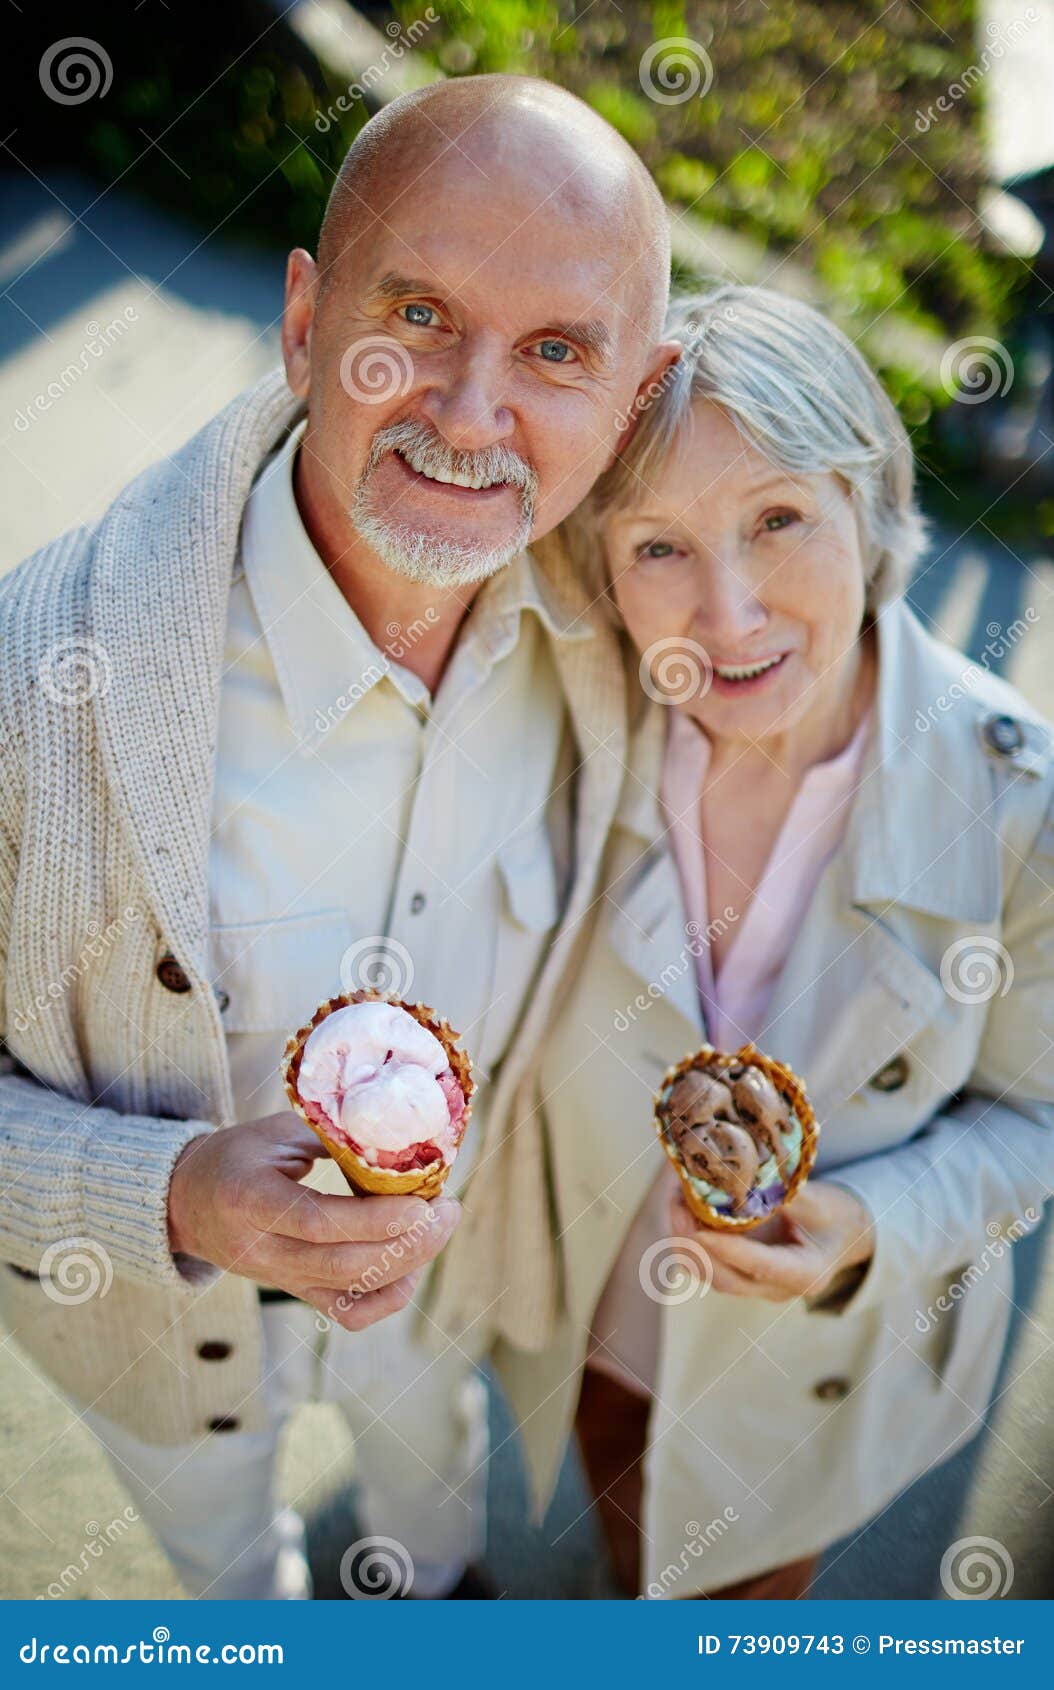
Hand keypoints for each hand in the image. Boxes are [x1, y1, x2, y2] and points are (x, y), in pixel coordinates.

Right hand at [167, 1112, 460, 1331]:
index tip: (422, 1202)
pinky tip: (411, 1265)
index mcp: (250, 1200)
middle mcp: (262, 1251)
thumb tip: (397, 1132)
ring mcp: (278, 1279)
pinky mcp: (293, 1292)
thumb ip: (330, 1135)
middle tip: (449, 1210)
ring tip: (439, 1227)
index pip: (318, 1222)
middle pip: (343, 1264)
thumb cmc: (237, 1156)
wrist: (187, 1202)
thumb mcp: (273, 1132)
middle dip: (409, 1243)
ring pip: (351, 1293)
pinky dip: (387, 1298)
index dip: (375, 1219)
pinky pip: (346, 1314)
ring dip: (406, 1266)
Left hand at [669, 1180, 874, 1302]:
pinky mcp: (741, 1273)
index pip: (761, 1267)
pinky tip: (681, 1208)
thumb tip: (748, 1179)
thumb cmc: (836, 1217)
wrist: (842, 1235)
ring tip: (674, 1202)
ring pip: (712, 1275)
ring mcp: (756, 1285)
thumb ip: (787, 1196)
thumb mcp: (823, 1203)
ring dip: (686, 1242)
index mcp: (805, 1275)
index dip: (729, 1250)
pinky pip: (709, 1265)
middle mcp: (776, 1289)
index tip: (701, 1229)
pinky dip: (690, 1241)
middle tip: (677, 1206)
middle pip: (728, 1279)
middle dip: (696, 1245)